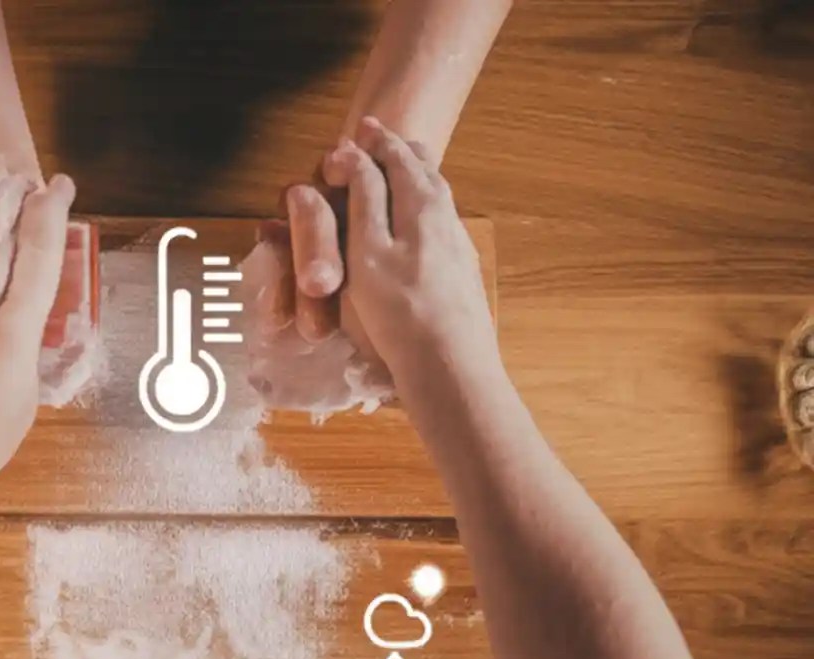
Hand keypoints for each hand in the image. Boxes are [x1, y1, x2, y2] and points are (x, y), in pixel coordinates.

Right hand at [283, 117, 496, 387]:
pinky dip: (425, 206)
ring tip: (404, 169)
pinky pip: (441, 222)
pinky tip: (421, 223)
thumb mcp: (368, 249)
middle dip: (402, 151)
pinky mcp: (462, 273)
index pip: (398, 156)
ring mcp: (458, 245)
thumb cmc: (400, 310)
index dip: (376, 141)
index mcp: (422, 202)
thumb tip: (358, 152)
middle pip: (426, 171)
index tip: (363, 128)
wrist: (451, 369)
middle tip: (385, 139)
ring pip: (438, 196)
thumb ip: (367, 197)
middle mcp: (446, 216)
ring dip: (417, 176)